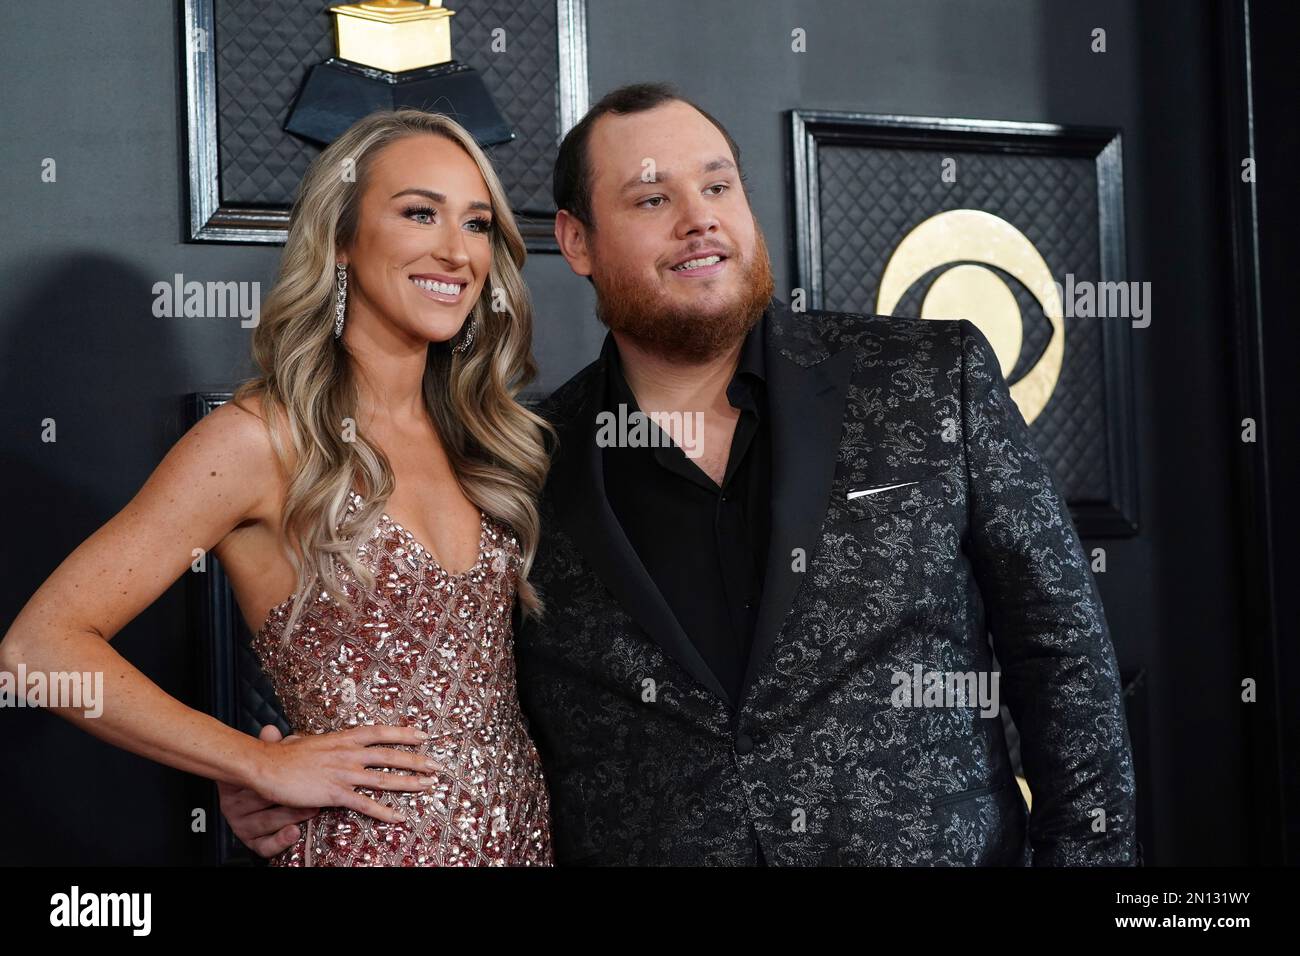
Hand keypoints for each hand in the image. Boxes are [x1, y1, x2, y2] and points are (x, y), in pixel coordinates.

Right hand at [218, 725, 315, 857]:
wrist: (246, 806)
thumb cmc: (258, 781)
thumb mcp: (264, 763)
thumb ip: (268, 747)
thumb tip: (270, 729)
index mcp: (235, 785)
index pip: (254, 780)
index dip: (274, 778)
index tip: (292, 774)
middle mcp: (235, 806)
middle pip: (264, 802)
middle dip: (291, 797)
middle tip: (315, 794)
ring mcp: (243, 825)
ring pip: (268, 822)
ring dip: (292, 815)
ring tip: (312, 809)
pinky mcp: (253, 842)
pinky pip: (265, 846)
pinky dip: (280, 840)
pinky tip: (295, 832)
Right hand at [221, 722, 441, 857]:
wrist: (266, 765)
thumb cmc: (285, 755)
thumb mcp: (311, 741)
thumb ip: (327, 743)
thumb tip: (328, 741)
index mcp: (343, 738)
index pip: (380, 732)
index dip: (403, 733)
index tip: (423, 734)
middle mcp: (348, 753)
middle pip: (391, 755)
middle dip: (417, 760)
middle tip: (438, 765)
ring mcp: (343, 773)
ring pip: (384, 778)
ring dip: (409, 783)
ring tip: (429, 786)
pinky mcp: (335, 794)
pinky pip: (365, 804)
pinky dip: (384, 812)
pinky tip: (399, 817)